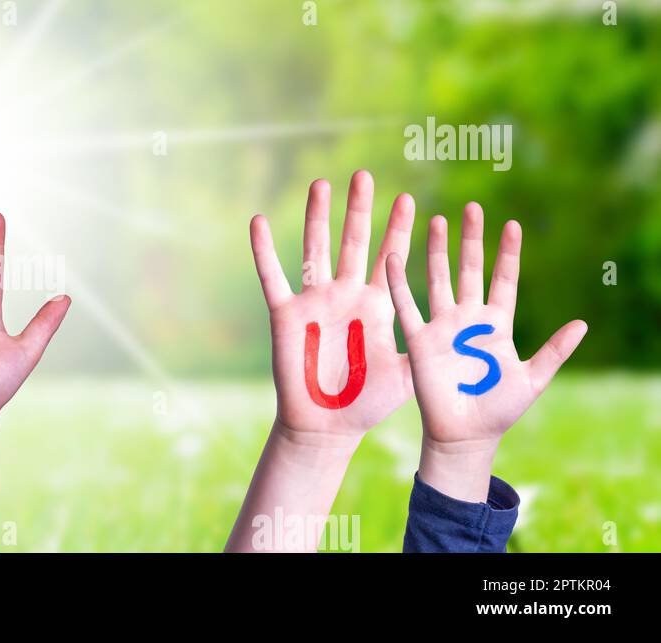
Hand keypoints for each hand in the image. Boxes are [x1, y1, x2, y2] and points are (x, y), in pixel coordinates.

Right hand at [229, 171, 413, 550]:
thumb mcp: (411, 373)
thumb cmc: (369, 403)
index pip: (390, 257)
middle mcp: (346, 296)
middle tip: (365, 175)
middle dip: (360, 209)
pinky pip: (273, 276)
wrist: (328, 425)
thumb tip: (481, 339)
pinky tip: (257, 222)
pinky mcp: (287, 314)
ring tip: (321, 184)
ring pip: (316, 249)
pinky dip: (263, 250)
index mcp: (377, 305)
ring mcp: (315, 302)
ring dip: (317, 217)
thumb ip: (435, 348)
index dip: (399, 229)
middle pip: (354, 242)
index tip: (409, 199)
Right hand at [386, 203, 586, 500]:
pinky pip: (407, 306)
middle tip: (472, 209)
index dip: (507, 254)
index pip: (503, 280)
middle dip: (471, 240)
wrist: (464, 435)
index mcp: (498, 326)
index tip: (511, 225)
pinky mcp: (419, 340)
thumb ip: (554, 351)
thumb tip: (583, 324)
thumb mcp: (533, 379)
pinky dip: (399, 282)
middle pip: (470, 270)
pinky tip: (393, 257)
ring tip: (437, 220)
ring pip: (439, 279)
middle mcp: (469, 320)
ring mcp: (443, 327)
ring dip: (437, 251)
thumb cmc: (499, 411)